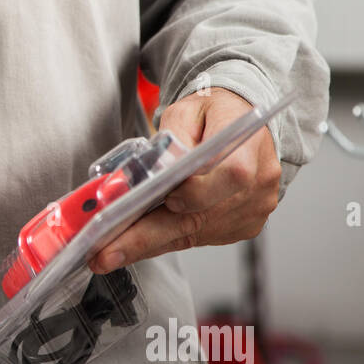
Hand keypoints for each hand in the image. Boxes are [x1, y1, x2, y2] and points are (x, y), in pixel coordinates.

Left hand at [87, 88, 280, 272]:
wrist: (240, 123)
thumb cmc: (213, 114)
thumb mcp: (188, 111)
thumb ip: (173, 137)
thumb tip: (154, 169)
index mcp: (249, 147)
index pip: (231, 175)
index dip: (197, 191)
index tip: (166, 199)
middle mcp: (256, 186)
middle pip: (199, 217)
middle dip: (146, 237)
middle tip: (107, 253)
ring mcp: (251, 211)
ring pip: (193, 234)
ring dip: (148, 243)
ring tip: (110, 251)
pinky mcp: (242, 227)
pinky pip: (198, 238)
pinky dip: (166, 239)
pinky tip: (138, 243)